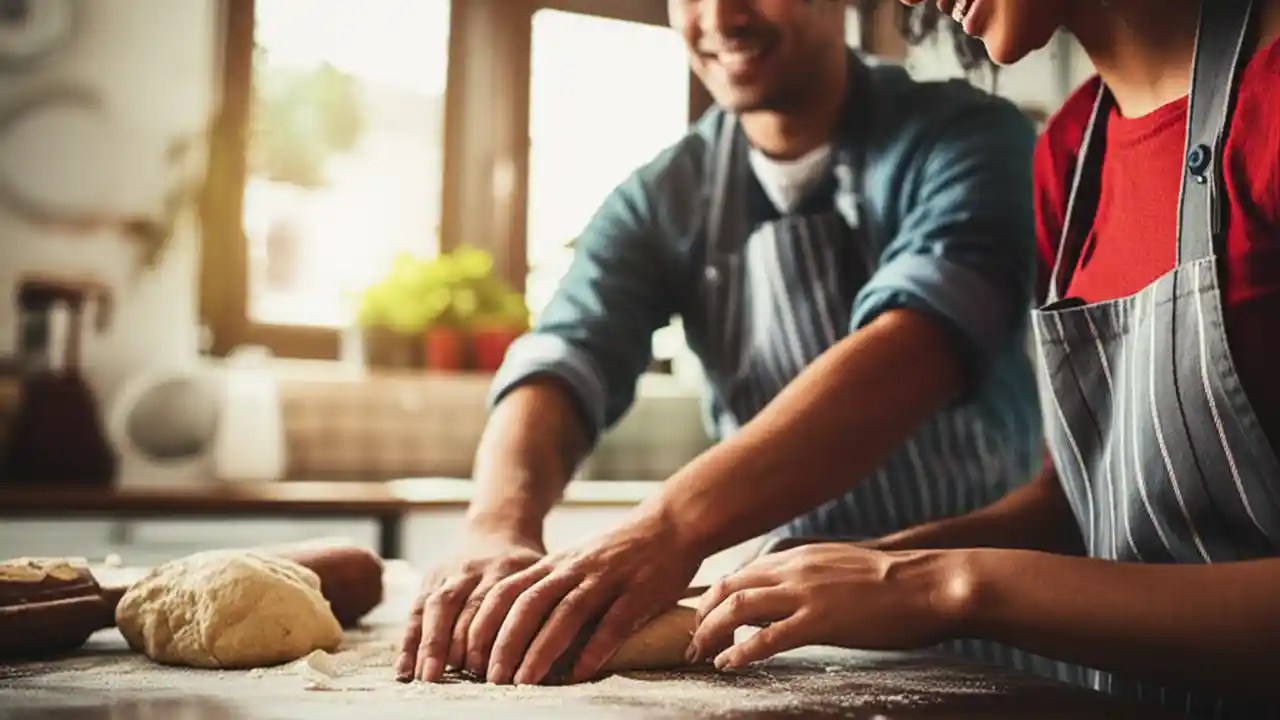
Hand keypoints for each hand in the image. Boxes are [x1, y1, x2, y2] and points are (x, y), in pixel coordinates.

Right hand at [396, 532, 545, 681]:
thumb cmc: (530, 564)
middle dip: (461, 643)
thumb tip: (563, 648)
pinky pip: (417, 611)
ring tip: (428, 676)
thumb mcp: (547, 573)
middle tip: (462, 675)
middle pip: (464, 606)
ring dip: (431, 644)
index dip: (494, 636)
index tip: (495, 669)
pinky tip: (405, 669)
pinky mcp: (432, 579)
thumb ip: (553, 605)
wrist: (500, 526)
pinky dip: (409, 642)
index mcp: (509, 567)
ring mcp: (450, 572)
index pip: (498, 602)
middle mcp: (476, 568)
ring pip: (437, 607)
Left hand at [466, 513, 702, 684]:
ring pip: (566, 613)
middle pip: (529, 604)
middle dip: (506, 642)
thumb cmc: (621, 551)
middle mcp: (575, 569)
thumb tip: (518, 634)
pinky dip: (595, 647)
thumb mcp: (578, 562)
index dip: (485, 623)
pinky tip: (581, 672)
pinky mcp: (639, 591)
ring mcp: (607, 579)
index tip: (470, 655)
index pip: (508, 591)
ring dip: (542, 649)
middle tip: (492, 677)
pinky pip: (614, 622)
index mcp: (556, 564)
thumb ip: (551, 591)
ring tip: (526, 681)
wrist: (672, 522)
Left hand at [690, 544, 972, 669]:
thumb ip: (809, 580)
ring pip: (738, 607)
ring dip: (712, 631)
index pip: (743, 572)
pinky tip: (729, 664)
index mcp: (801, 557)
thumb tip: (786, 600)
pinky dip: (740, 651)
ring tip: (701, 653)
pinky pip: (767, 638)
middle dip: (703, 614)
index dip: (716, 595)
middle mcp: (795, 569)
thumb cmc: (896, 584)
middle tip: (693, 640)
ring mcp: (806, 593)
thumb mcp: (841, 570)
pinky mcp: (820, 620)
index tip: (704, 616)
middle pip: (730, 586)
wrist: (932, 584)